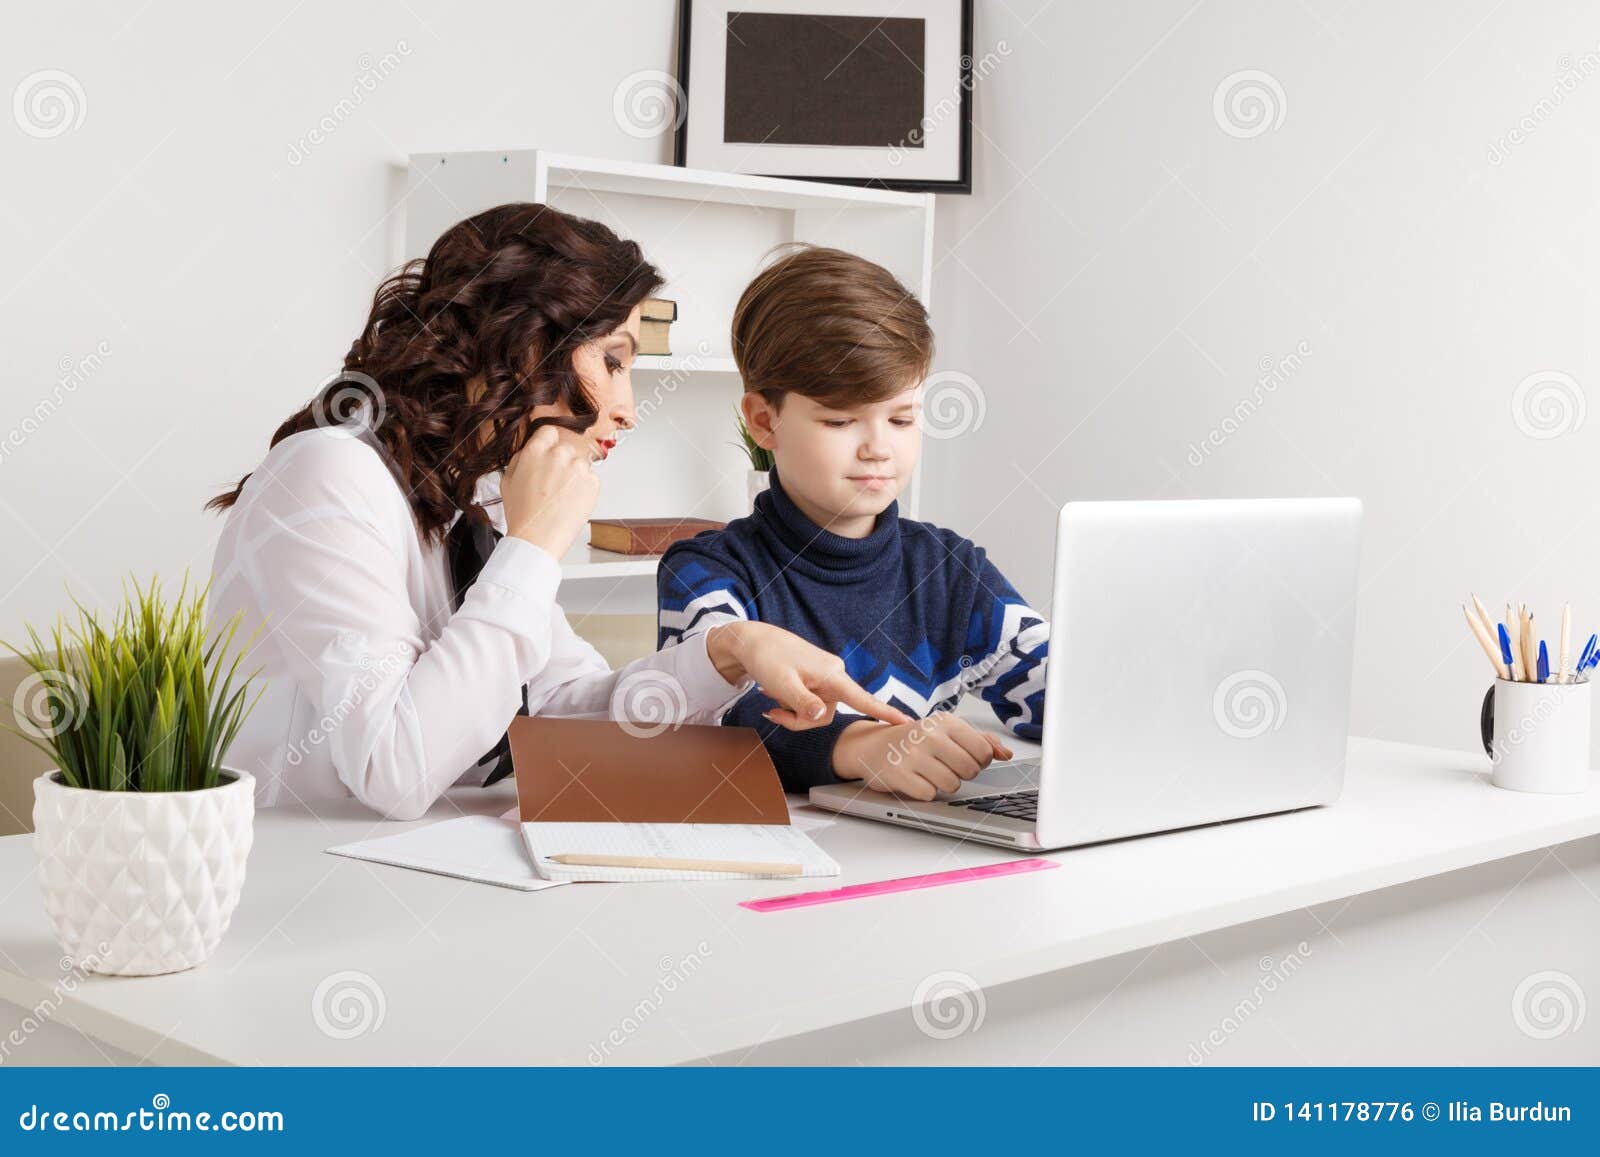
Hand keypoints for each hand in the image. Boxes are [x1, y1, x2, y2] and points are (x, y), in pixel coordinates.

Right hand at [500, 425, 599, 557]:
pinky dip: (584, 487)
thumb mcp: (508, 480)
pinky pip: (590, 478)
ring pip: (580, 462)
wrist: (537, 539)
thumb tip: (532, 449)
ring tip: (561, 495)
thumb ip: (521, 458)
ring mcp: (578, 467)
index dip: (548, 444)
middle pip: (566, 448)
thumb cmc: (522, 514)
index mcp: (536, 450)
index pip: (549, 431)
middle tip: (553, 483)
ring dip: (574, 474)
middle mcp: (559, 454)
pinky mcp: (593, 482)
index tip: (548, 455)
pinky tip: (570, 501)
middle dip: (561, 461)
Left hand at [704, 621, 911, 730]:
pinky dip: (791, 703)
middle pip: (826, 715)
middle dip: (799, 720)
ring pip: (816, 712)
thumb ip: (802, 702)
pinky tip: (774, 692)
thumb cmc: (767, 658)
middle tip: (772, 713)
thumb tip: (820, 716)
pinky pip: (809, 702)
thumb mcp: (782, 683)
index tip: (907, 722)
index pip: (863, 698)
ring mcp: (825, 677)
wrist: (752, 640)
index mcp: (832, 675)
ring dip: (792, 713)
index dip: (885, 713)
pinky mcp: (816, 679)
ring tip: (770, 698)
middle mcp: (834, 675)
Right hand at [831, 712, 1013, 800]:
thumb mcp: (946, 732)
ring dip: (944, 784)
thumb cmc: (915, 740)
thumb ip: (980, 741)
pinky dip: (925, 792)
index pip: (983, 751)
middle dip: (962, 774)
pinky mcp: (898, 774)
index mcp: (944, 721)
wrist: (871, 746)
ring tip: (930, 772)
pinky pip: (929, 794)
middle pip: (970, 770)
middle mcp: (929, 735)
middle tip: (946, 766)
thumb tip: (1006, 753)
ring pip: (951, 784)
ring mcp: (912, 755)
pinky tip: (916, 779)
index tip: (966, 759)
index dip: (979, 762)